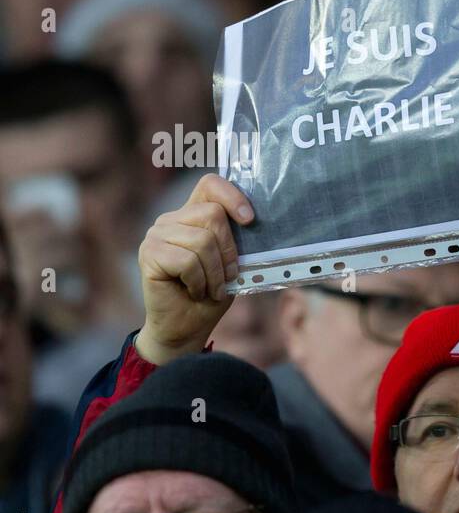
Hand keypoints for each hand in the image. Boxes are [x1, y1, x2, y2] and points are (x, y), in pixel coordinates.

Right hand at [135, 174, 253, 365]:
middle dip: (229, 252)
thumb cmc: (211, 294)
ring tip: (210, 288)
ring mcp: (156, 235)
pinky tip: (194, 291)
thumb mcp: (232, 264)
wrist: (186, 327)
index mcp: (192, 215)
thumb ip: (237, 241)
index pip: (210, 184)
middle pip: (213, 215)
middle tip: (226, 277)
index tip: (250, 219)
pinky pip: (187, 261)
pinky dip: (199, 281)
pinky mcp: (149, 254)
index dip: (232, 196)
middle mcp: (171, 219)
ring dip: (215, 273)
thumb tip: (255, 221)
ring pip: (202, 240)